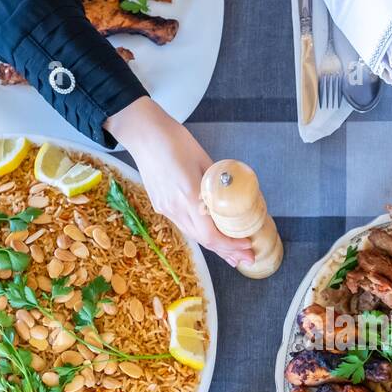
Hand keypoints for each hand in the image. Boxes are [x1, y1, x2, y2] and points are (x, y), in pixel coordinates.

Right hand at [105, 97, 252, 266]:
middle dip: (227, 252)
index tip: (247, 246)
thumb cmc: (176, 141)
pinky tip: (211, 236)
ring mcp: (165, 208)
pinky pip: (184, 225)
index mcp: (189, 196)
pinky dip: (201, 233)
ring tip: (233, 254)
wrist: (144, 133)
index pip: (211, 235)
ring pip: (193, 235)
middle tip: (247, 258)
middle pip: (204, 241)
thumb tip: (232, 197)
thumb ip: (217, 184)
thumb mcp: (205, 160)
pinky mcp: (159, 205)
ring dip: (214, 246)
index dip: (231, 246)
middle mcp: (175, 208)